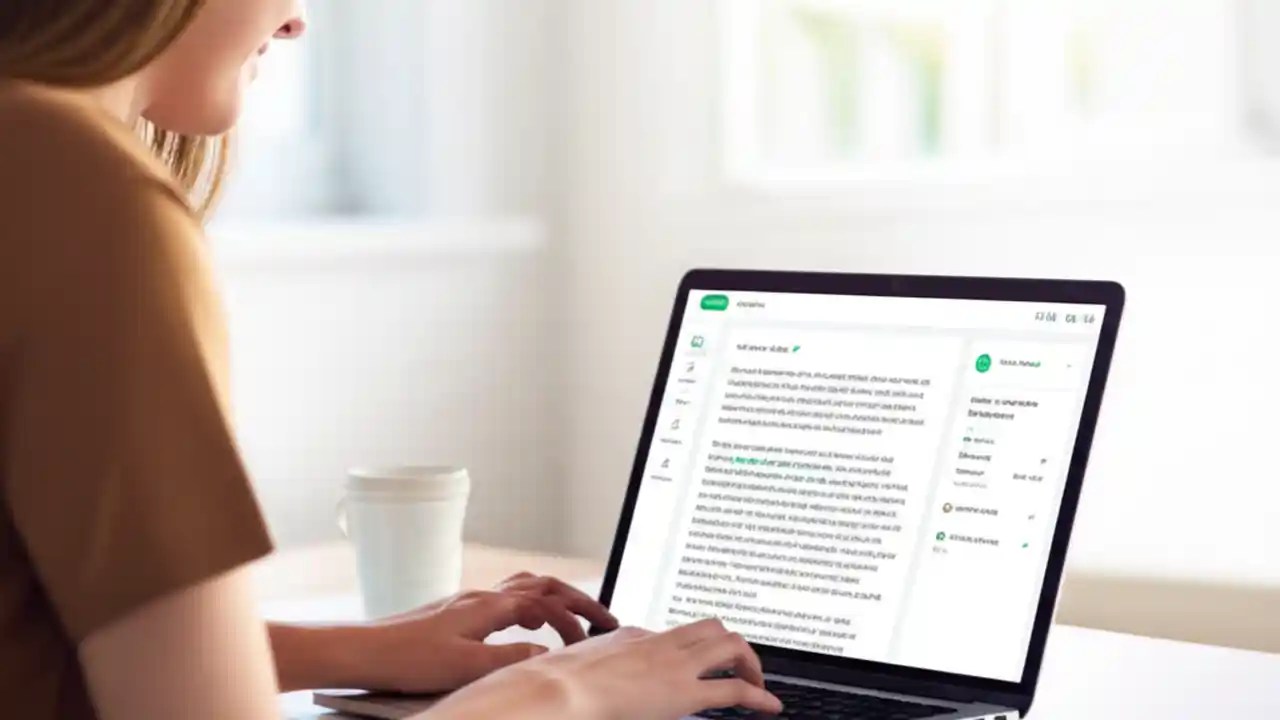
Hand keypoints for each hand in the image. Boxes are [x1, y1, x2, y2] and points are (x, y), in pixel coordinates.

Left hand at [325, 573, 618, 693]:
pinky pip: (506, 596)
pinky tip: (524, 622)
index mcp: (489, 606)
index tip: (591, 642)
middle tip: (604, 616)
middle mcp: (482, 596)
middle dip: (577, 599)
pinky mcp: (456, 612)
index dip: (574, 622)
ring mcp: (468, 601)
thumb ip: (511, 659)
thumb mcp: (466, 666)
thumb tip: (549, 655)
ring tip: (573, 613)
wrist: (364, 651)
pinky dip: (530, 603)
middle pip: (542, 585)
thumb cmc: (409, 659)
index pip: (547, 605)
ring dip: (554, 596)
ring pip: (524, 586)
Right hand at [426, 619, 783, 719]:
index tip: (695, 664)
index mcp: (630, 636)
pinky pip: (734, 689)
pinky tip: (769, 707)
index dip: (689, 650)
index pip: (671, 635)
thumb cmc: (553, 686)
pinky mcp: (683, 691)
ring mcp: (672, 664)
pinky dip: (759, 697)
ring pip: (730, 646)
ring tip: (758, 686)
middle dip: (731, 645)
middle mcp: (657, 642)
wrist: (553, 691)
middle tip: (740, 667)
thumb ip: (587, 669)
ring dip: (750, 664)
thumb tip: (571, 678)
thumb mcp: (572, 669)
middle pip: (710, 628)